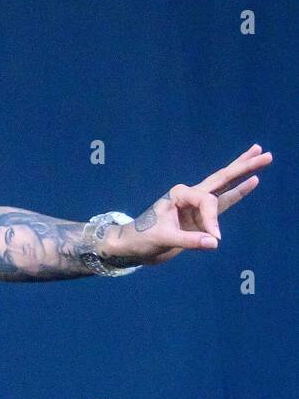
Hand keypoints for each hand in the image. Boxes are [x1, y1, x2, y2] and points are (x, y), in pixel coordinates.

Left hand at [106, 144, 272, 265]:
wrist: (134, 246)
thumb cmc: (143, 238)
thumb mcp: (163, 238)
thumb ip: (189, 240)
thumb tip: (214, 242)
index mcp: (178, 194)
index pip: (208, 203)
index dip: (213, 221)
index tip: (213, 239)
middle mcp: (189, 194)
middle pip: (221, 177)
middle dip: (243, 166)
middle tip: (264, 152)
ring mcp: (197, 204)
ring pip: (225, 185)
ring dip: (243, 172)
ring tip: (263, 157)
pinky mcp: (202, 216)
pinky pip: (225, 202)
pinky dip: (238, 192)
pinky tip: (252, 182)